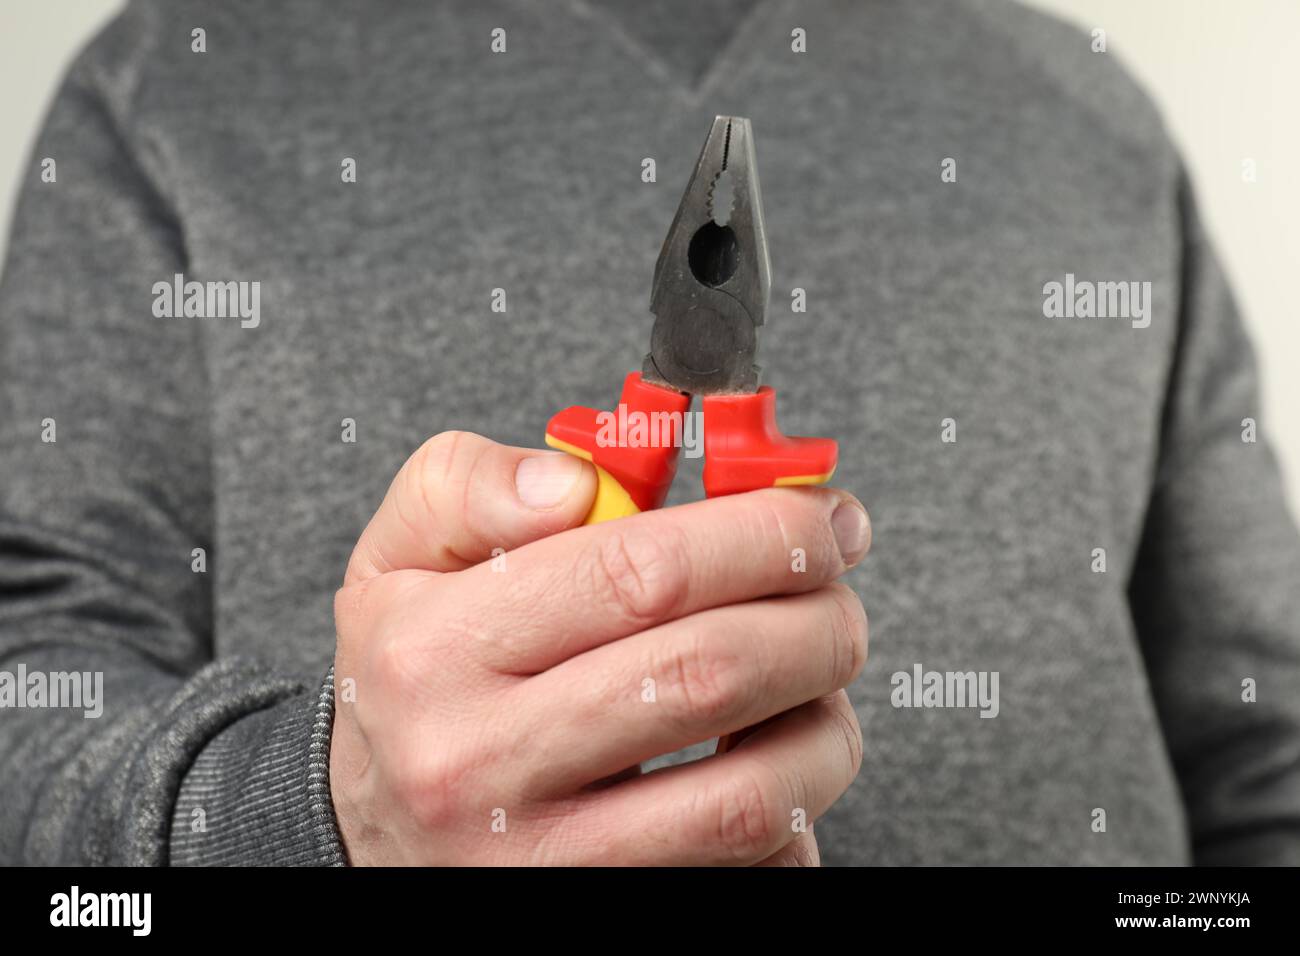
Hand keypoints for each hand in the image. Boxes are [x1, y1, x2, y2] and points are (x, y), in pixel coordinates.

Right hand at [330, 431, 869, 864]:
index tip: (820, 518)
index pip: (641, 572)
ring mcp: (544, 862)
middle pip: (711, 675)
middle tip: (837, 593)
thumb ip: (470, 487)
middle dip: (817, 619)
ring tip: (817, 682)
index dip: (762, 533)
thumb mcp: (398, 558)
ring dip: (825, 724)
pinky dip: (792, 813)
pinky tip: (768, 761)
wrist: (371, 830)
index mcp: (435, 650)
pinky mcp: (600, 910)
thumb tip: (578, 483)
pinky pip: (743, 870)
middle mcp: (479, 764)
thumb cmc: (410, 678)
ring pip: (750, 794)